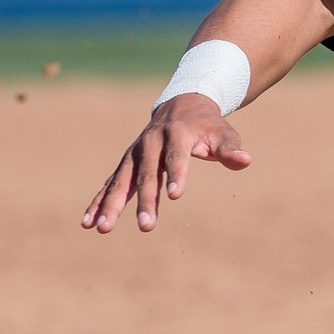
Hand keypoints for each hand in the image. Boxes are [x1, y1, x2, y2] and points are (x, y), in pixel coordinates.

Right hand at [81, 93, 251, 232]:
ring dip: (111, 204)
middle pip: (147, 173)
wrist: (182, 104)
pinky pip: (110, 183)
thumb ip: (230, 149)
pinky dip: (99, 201)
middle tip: (146, 226)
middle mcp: (150, 142)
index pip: (177, 156)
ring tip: (102, 229)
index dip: (177, 174)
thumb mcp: (222, 133)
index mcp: (176, 133)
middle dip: (145, 200)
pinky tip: (88, 222)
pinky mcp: (127, 163)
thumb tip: (245, 161)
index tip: (176, 195)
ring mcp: (135, 153)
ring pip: (121, 180)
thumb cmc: (207, 125)